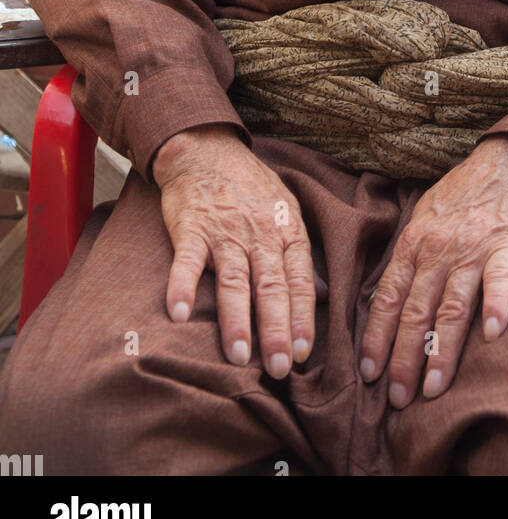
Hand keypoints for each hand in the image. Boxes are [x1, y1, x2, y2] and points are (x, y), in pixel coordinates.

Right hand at [152, 124, 316, 379]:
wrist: (207, 150)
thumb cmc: (250, 188)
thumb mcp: (285, 211)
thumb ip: (296, 254)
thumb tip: (319, 297)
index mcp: (286, 232)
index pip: (299, 281)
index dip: (302, 318)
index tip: (303, 353)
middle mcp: (259, 234)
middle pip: (271, 287)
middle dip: (276, 329)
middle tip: (279, 367)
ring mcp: (225, 231)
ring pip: (234, 280)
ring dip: (236, 319)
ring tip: (237, 355)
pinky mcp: (192, 228)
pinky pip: (187, 260)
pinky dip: (180, 286)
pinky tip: (177, 313)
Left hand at [359, 135, 507, 407]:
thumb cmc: (465, 194)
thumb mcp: (424, 219)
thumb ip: (409, 259)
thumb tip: (386, 300)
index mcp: (414, 244)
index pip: (388, 297)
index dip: (377, 337)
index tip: (369, 373)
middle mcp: (438, 250)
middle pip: (416, 311)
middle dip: (404, 358)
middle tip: (398, 399)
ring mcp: (473, 250)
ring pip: (452, 307)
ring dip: (441, 350)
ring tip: (433, 387)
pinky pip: (500, 281)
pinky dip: (495, 307)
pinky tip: (492, 335)